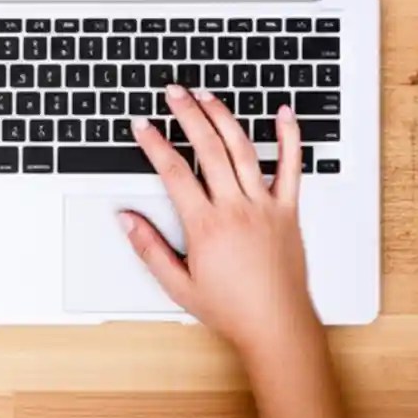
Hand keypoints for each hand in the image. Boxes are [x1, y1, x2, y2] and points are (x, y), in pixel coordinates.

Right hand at [122, 85, 318, 357]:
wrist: (277, 324)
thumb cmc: (230, 308)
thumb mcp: (177, 283)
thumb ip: (148, 247)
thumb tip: (126, 218)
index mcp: (206, 226)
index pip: (174, 172)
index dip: (155, 144)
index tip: (142, 125)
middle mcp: (236, 209)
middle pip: (209, 149)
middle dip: (188, 115)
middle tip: (174, 92)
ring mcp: (265, 206)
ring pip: (243, 150)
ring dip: (224, 118)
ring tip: (207, 96)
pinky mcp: (288, 211)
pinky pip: (292, 168)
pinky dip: (289, 138)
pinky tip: (283, 114)